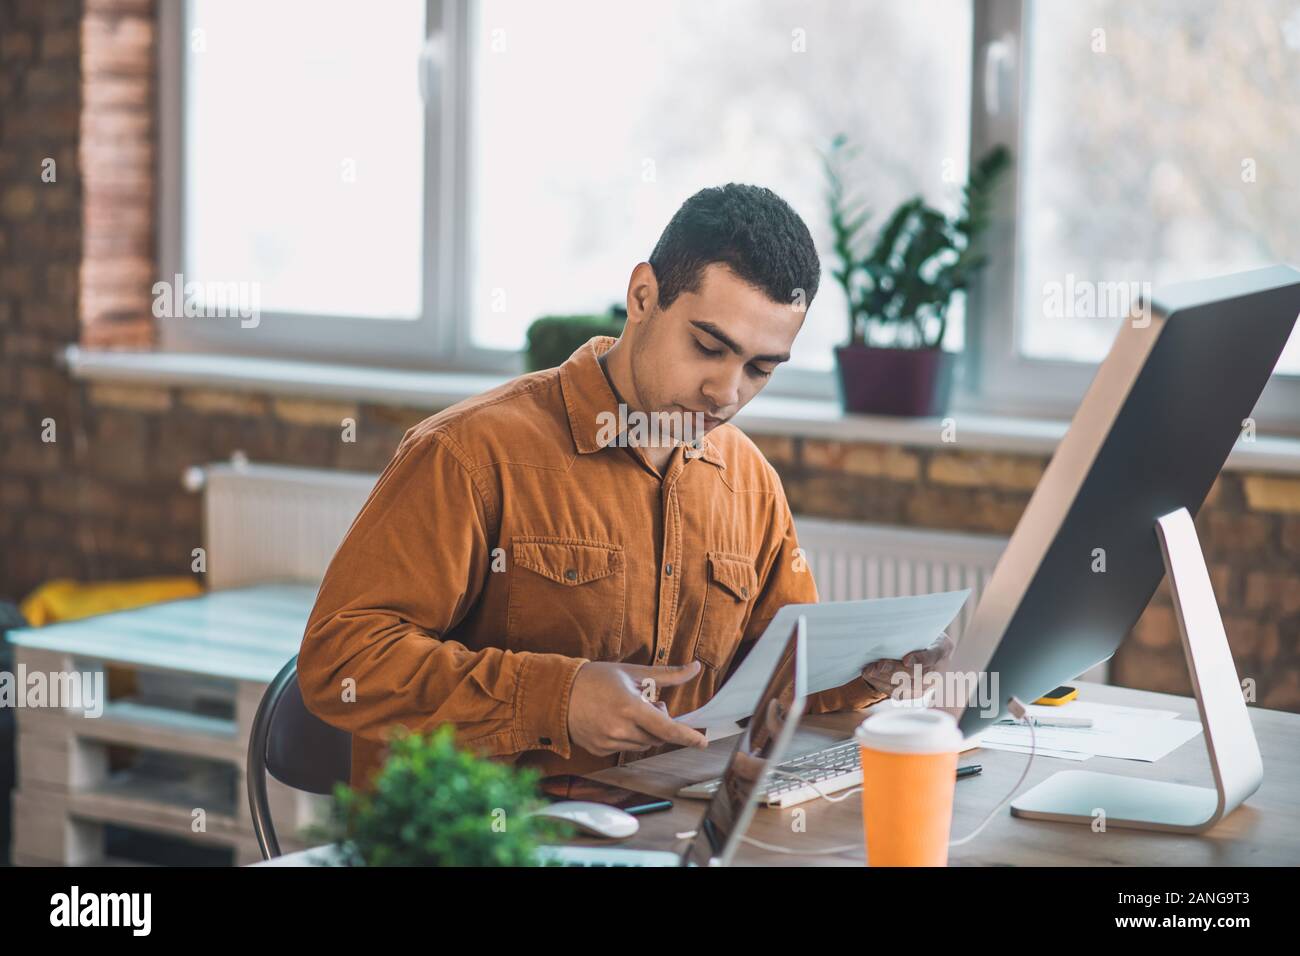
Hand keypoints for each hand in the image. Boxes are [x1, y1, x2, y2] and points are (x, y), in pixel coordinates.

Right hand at [567, 660, 708, 756]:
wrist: (557, 693)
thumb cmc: (596, 678)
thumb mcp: (633, 672)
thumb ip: (668, 674)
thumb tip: (695, 668)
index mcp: (630, 708)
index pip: (667, 729)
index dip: (687, 736)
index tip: (702, 741)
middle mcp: (619, 729)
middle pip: (657, 737)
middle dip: (660, 723)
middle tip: (650, 703)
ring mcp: (608, 742)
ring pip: (643, 744)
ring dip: (646, 731)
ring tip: (630, 710)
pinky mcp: (599, 751)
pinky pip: (626, 748)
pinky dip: (629, 736)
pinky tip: (615, 720)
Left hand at [859, 632, 954, 698]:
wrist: (924, 647)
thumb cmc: (918, 632)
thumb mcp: (919, 626)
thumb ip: (910, 630)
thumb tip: (889, 628)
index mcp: (943, 649)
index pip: (934, 656)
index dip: (920, 659)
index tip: (906, 659)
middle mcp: (939, 669)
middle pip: (917, 675)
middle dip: (895, 671)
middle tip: (877, 665)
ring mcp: (928, 685)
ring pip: (906, 687)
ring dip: (885, 680)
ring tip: (868, 671)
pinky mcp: (915, 693)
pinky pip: (899, 694)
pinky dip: (883, 686)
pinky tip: (871, 677)